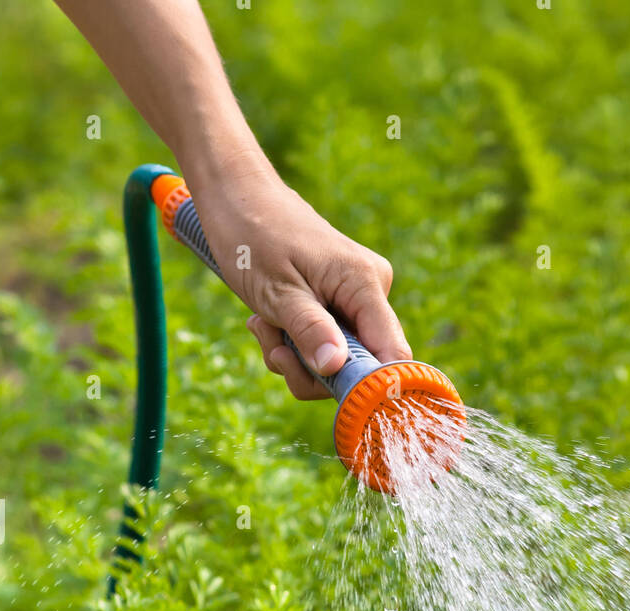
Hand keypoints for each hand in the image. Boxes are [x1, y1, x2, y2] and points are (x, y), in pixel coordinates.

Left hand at [185, 153, 412, 398]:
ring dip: (294, 358)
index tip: (331, 395)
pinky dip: (293, 345)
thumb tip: (337, 369)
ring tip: (265, 326)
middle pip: (358, 366)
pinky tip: (269, 322)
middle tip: (274, 349)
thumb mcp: (277, 292)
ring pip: (335, 361)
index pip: (392, 354)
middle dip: (311, 370)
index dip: (368, 386)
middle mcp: (370, 292)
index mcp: (365, 284)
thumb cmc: (253, 235)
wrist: (237, 197)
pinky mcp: (338, 304)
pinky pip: (324, 345)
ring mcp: (355, 299)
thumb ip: (310, 331)